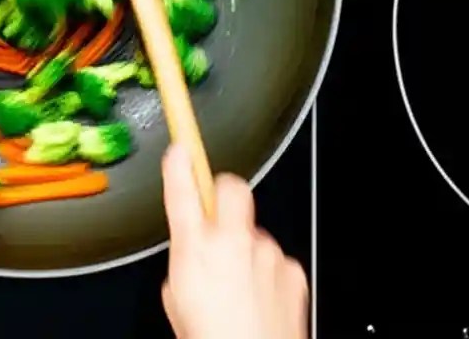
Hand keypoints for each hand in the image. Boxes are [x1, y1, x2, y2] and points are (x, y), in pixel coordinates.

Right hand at [160, 143, 308, 338]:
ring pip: (254, 230)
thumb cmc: (210, 335)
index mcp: (194, 246)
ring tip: (239, 286)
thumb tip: (193, 250)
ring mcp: (267, 252)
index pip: (182, 188)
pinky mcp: (292, 269)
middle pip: (232, 187)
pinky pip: (275, 257)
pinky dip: (266, 272)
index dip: (180, 164)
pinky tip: (259, 298)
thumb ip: (185, 260)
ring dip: (245, 247)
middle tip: (217, 214)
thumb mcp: (176, 296)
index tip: (180, 148)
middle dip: (222, 194)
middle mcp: (233, 241)